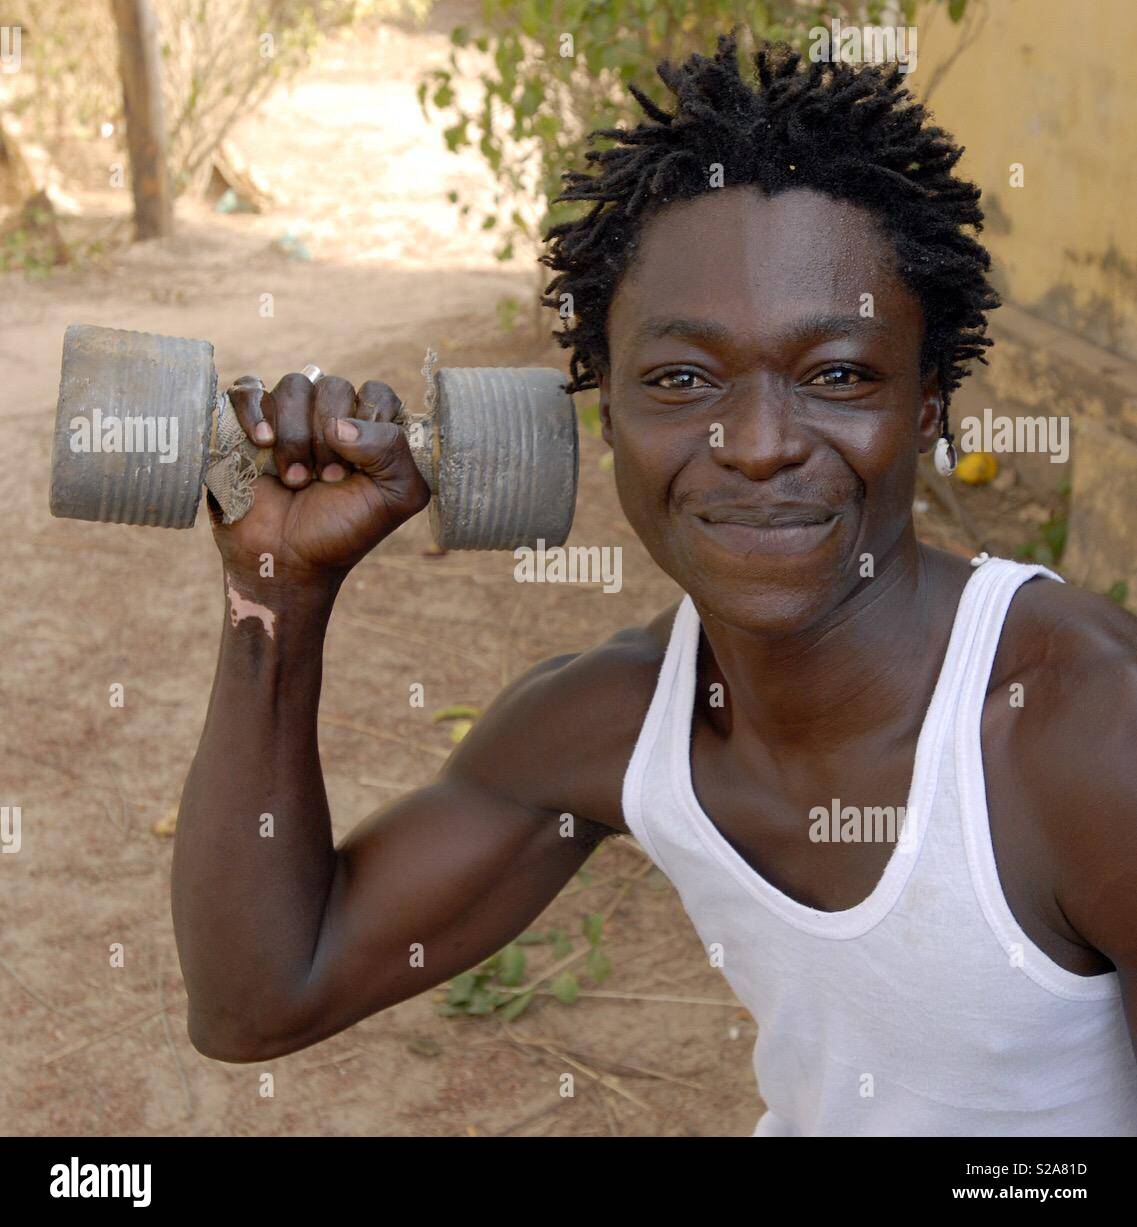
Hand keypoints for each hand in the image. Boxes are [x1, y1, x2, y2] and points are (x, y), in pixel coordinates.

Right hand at [210, 371, 430, 583]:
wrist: (285, 559)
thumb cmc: (342, 529)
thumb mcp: (396, 497)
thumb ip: (394, 450)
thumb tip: (340, 424)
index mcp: (371, 429)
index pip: (377, 394)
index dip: (368, 426)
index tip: (359, 469)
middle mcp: (331, 416)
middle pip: (334, 387)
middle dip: (329, 439)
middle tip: (325, 479)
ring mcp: (289, 417)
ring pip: (294, 386)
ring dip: (295, 435)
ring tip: (295, 479)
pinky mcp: (247, 423)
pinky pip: (248, 390)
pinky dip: (254, 413)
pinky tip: (263, 444)